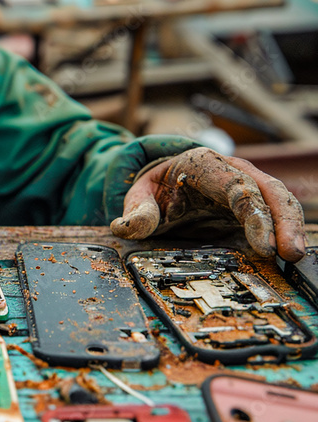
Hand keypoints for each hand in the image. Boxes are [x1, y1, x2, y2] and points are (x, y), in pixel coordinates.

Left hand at [110, 147, 306, 261]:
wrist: (161, 180)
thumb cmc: (153, 187)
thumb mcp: (137, 195)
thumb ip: (136, 211)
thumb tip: (127, 227)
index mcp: (204, 164)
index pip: (236, 187)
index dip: (254, 215)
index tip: (263, 245)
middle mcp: (232, 171)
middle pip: (268, 191)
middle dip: (283, 222)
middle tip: (291, 254)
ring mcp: (246, 187)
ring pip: (277, 201)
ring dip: (290, 228)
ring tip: (295, 257)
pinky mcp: (251, 206)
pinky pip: (273, 215)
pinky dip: (283, 232)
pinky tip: (287, 253)